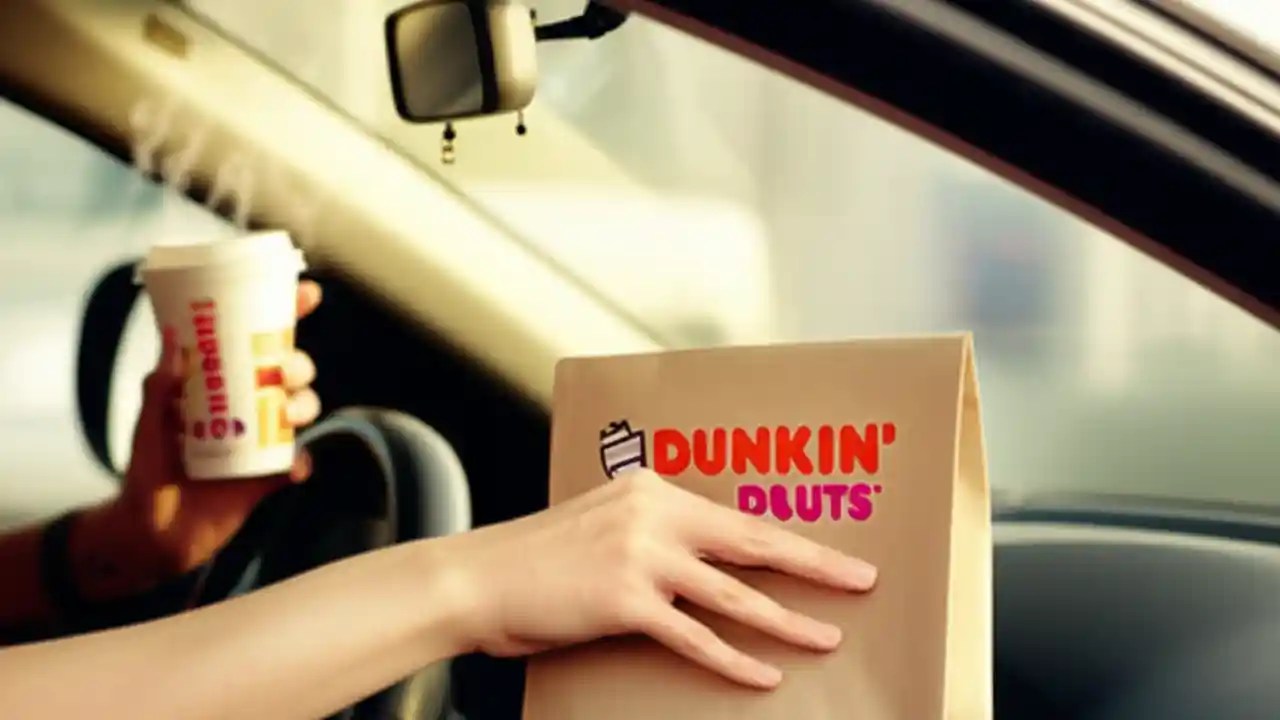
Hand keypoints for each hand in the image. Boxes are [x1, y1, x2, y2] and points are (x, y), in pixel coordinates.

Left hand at [111, 280, 323, 575]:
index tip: (306, 293)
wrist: (152, 535)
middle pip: (290, 370)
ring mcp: (262, 440)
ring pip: (302, 409)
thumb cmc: (145, 473)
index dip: (288, 313)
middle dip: (297, 363)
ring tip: (287, 416)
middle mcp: (248, 405)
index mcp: (221, 384)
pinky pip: (297, 462)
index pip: (257, 339)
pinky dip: (300, 462)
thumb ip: (160, 387)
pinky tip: (292, 466)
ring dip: (305, 405)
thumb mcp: (146, 424)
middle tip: (279, 370)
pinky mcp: (270, 476)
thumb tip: (172, 339)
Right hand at [440, 469, 877, 688]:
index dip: (791, 536)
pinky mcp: (625, 599)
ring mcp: (641, 555)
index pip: (737, 516)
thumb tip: (703, 562)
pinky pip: (695, 636)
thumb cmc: (539, 558)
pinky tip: (763, 676)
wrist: (479, 579)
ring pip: (735, 593)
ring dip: (787, 619)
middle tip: (863, 580)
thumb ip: (653, 531)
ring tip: (827, 636)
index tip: (832, 550)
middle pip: (753, 542)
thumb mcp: (603, 522)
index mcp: (653, 489)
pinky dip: (733, 661)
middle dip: (816, 564)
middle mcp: (654, 513)